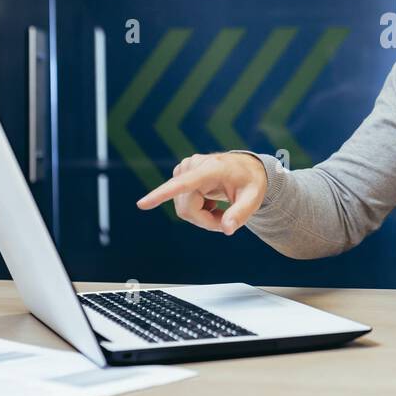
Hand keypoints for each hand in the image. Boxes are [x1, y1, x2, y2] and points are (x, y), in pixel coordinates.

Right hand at [136, 152, 267, 234]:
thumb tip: (227, 229)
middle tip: (226, 220)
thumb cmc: (251, 182)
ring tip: (220, 209)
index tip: (142, 204)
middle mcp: (193, 166)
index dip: (162, 194)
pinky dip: (197, 210)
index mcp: (211, 169)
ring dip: (202, 216)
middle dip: (205, 221)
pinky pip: (182, 204)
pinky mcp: (180, 175)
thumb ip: (241, 214)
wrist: (247, 168)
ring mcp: (184, 169)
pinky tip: (211, 202)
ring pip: (183, 209)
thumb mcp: (254, 198)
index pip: (184, 183)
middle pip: (187, 209)